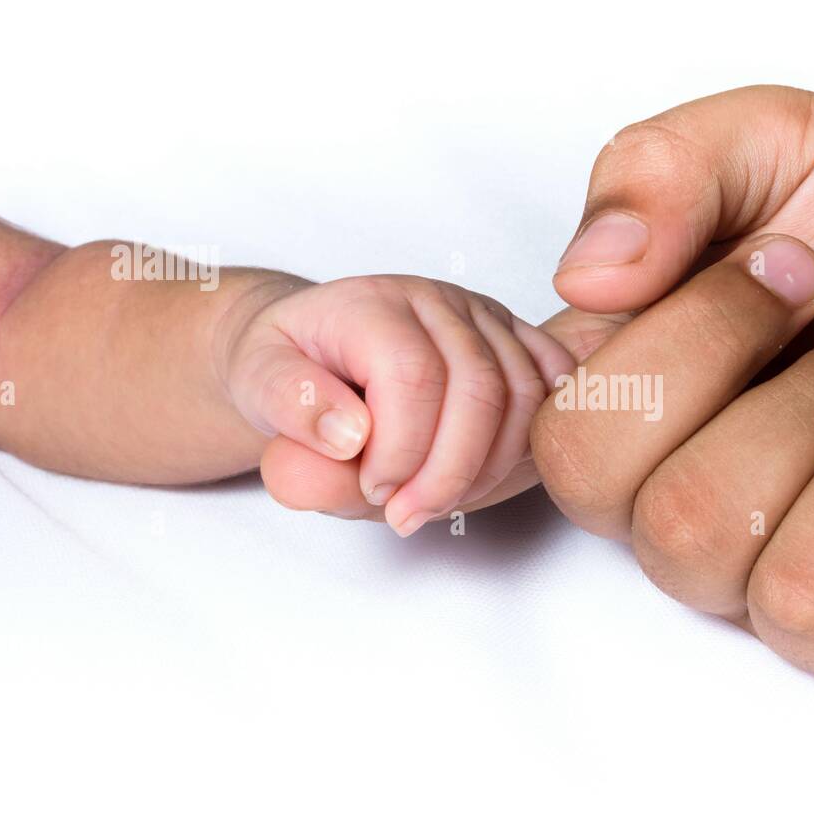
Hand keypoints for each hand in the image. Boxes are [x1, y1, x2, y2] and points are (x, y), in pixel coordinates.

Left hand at [221, 274, 592, 533]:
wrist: (313, 348)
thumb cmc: (290, 369)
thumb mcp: (257, 388)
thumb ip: (288, 413)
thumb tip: (349, 435)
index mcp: (372, 303)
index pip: (414, 375)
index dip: (400, 450)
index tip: (372, 489)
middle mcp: (437, 300)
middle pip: (481, 388)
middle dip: (448, 473)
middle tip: (406, 513)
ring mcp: (486, 317)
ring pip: (526, 396)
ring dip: (489, 470)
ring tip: (438, 499)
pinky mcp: (518, 340)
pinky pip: (556, 389)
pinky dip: (532, 443)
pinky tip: (485, 474)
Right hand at [533, 85, 813, 674]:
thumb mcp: (780, 141)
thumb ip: (660, 169)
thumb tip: (588, 273)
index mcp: (623, 385)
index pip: (536, 411)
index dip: (653, 329)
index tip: (772, 250)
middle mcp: (661, 486)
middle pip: (591, 475)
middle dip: (728, 351)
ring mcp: (743, 566)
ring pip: (695, 533)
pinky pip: (801, 596)